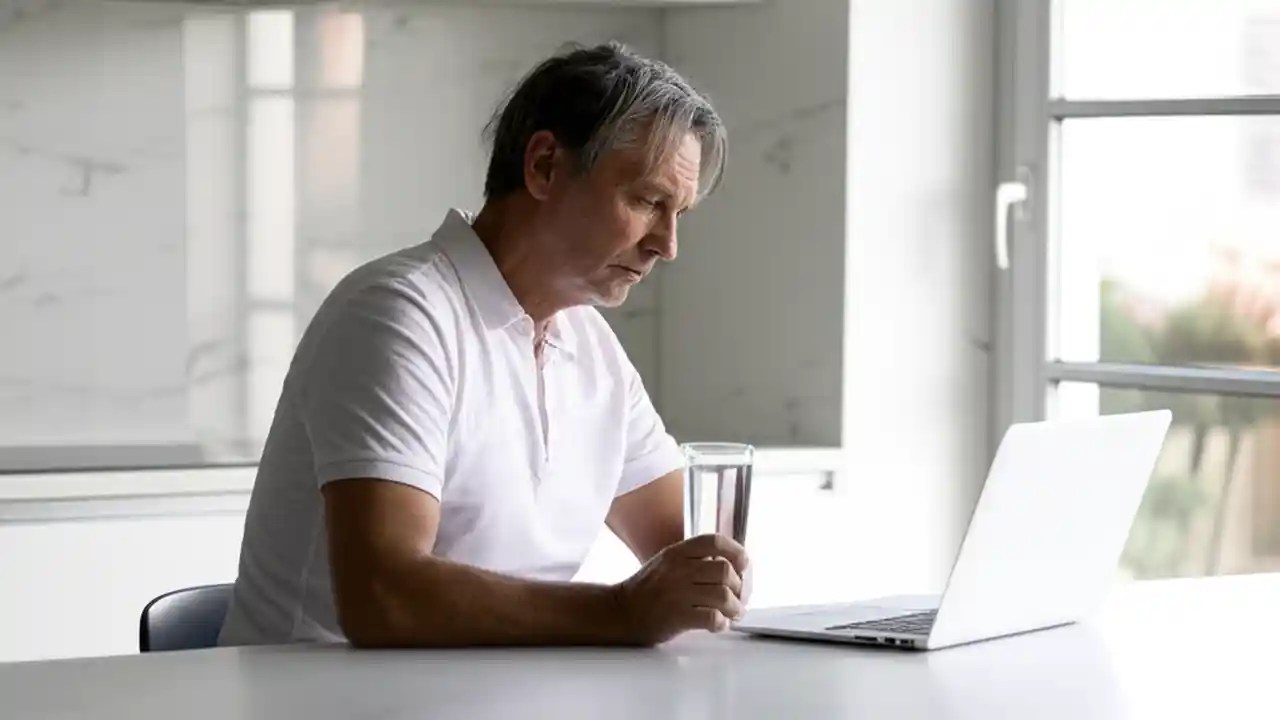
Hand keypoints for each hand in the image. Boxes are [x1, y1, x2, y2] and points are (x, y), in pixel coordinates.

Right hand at [614, 533, 749, 645]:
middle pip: (726, 570)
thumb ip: (694, 560)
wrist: (620, 612)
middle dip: (740, 586)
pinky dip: (722, 623)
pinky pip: (712, 618)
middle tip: (739, 597)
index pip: (715, 541)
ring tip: (733, 613)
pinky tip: (718, 625)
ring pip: (724, 595)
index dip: (736, 551)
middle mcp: (678, 569)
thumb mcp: (667, 563)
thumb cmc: (647, 590)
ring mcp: (677, 593)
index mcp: (677, 552)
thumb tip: (732, 565)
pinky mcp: (677, 617)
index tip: (744, 564)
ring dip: (735, 607)